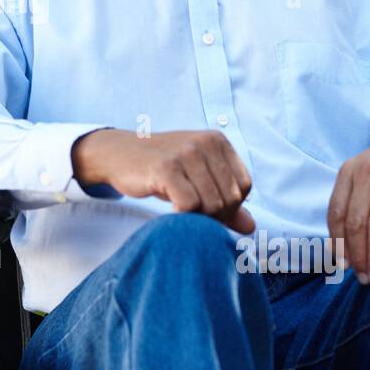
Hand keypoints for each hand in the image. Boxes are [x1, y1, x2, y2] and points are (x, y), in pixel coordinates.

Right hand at [71, 128, 254, 232]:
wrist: (119, 154)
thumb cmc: (161, 168)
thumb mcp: (196, 178)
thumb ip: (224, 201)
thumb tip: (250, 227)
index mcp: (217, 141)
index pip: (243, 186)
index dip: (231, 206)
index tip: (208, 209)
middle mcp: (205, 143)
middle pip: (229, 198)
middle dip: (213, 215)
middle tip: (191, 213)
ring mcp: (185, 153)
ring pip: (211, 204)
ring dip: (196, 217)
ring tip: (179, 209)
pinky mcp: (166, 168)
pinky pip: (188, 205)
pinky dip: (182, 216)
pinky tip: (171, 210)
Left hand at [327, 118, 369, 284]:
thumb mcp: (365, 172)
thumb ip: (353, 200)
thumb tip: (342, 245)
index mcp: (349, 172)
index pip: (335, 213)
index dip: (338, 243)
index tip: (343, 265)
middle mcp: (367, 173)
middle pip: (355, 222)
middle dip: (357, 255)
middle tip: (363, 278)